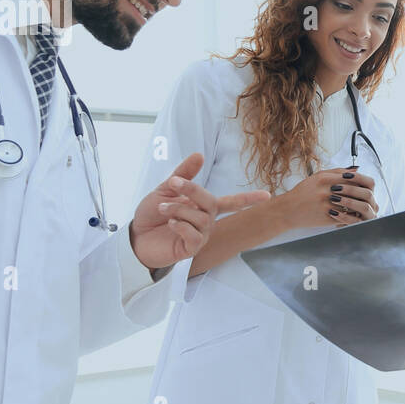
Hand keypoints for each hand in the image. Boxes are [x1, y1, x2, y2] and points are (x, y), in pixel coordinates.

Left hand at [131, 153, 269, 269]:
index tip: (268, 195)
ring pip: (200, 218)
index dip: (249, 198)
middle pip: (211, 202)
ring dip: (179, 209)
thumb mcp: (166, 190)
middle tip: (172, 183)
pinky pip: (194, 235)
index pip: (232, 202)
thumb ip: (183, 174)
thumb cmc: (153, 215)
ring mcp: (200, 236)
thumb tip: (199, 154)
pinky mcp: (191, 249)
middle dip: (192, 190)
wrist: (135, 237)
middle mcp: (206, 221)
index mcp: (204, 206)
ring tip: (163, 210)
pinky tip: (171, 224)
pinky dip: (181, 226)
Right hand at [276, 167, 379, 228]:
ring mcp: (327, 205)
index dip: (360, 181)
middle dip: (360, 194)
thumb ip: (337, 172)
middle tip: (364, 196)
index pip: (351, 177)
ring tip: (359, 205)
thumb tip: (356, 169)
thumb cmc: (303, 193)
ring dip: (357, 205)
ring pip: (351, 204)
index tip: (362, 184)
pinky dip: (350, 216)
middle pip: (353, 190)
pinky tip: (351, 214)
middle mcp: (326, 191)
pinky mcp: (327, 217)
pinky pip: (345, 216)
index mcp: (324, 179)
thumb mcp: (317, 177)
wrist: (288, 210)